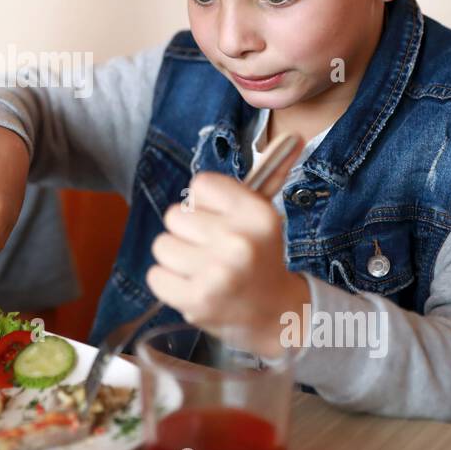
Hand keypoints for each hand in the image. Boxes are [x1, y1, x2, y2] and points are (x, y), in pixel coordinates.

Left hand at [146, 143, 310, 358]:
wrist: (275, 314)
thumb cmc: (261, 258)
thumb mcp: (264, 216)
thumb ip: (268, 176)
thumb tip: (295, 135)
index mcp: (257, 214)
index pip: (200, 185)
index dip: (204, 203)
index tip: (219, 220)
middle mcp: (239, 241)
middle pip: (175, 215)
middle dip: (187, 232)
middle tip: (211, 250)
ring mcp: (217, 273)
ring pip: (161, 245)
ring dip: (175, 258)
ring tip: (201, 269)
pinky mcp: (197, 300)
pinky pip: (155, 276)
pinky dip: (168, 283)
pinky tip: (193, 287)